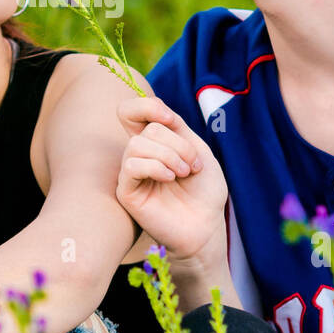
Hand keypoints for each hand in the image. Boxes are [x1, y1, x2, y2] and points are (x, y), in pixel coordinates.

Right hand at [115, 97, 227, 260]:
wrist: (207, 225)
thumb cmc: (204, 191)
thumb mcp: (198, 150)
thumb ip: (177, 129)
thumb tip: (158, 112)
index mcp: (153, 142)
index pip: (129, 111)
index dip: (148, 107)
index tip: (172, 120)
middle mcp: (138, 154)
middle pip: (148, 128)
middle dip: (178, 144)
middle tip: (193, 166)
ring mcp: (130, 173)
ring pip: (137, 144)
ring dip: (169, 156)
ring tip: (183, 173)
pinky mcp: (126, 192)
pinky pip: (131, 166)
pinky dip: (155, 167)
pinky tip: (170, 179)